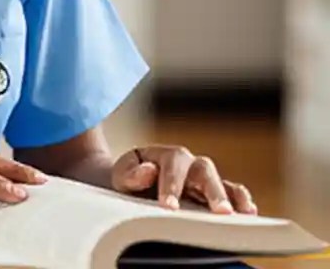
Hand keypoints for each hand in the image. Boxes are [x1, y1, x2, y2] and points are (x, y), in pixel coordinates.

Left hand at [110, 145, 256, 214]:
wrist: (131, 182)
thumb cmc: (127, 178)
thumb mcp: (120, 174)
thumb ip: (130, 173)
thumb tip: (150, 170)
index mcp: (166, 155)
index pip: (173, 167)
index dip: (171, 186)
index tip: (168, 206)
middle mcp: (190, 164)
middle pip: (205, 171)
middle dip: (213, 191)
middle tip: (220, 211)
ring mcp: (203, 179)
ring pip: (223, 182)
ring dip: (232, 197)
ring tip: (241, 214)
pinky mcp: (212, 193)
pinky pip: (231, 194)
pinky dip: (241, 201)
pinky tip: (248, 213)